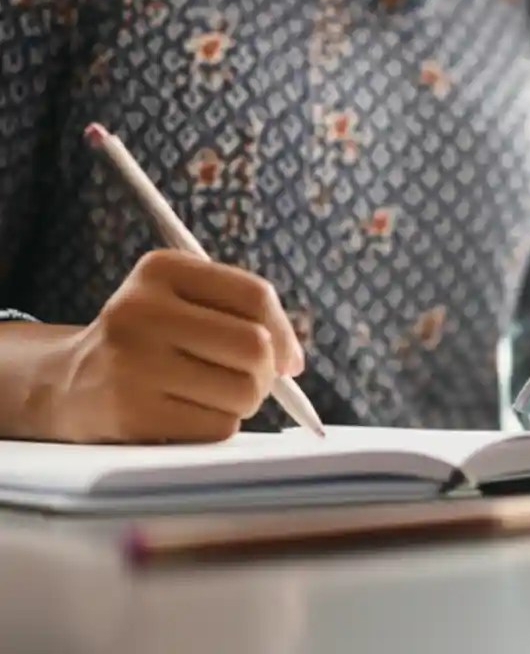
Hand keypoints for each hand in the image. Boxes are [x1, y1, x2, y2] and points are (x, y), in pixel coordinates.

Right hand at [34, 250, 303, 443]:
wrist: (69, 382)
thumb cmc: (150, 340)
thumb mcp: (181, 301)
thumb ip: (241, 314)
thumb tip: (292, 361)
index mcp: (160, 270)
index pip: (255, 295)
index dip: (285, 332)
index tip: (287, 358)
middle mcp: (141, 310)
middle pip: (254, 346)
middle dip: (266, 372)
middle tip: (251, 380)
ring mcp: (133, 363)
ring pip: (243, 391)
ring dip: (244, 401)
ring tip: (213, 394)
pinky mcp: (132, 413)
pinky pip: (218, 426)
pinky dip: (218, 424)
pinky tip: (188, 413)